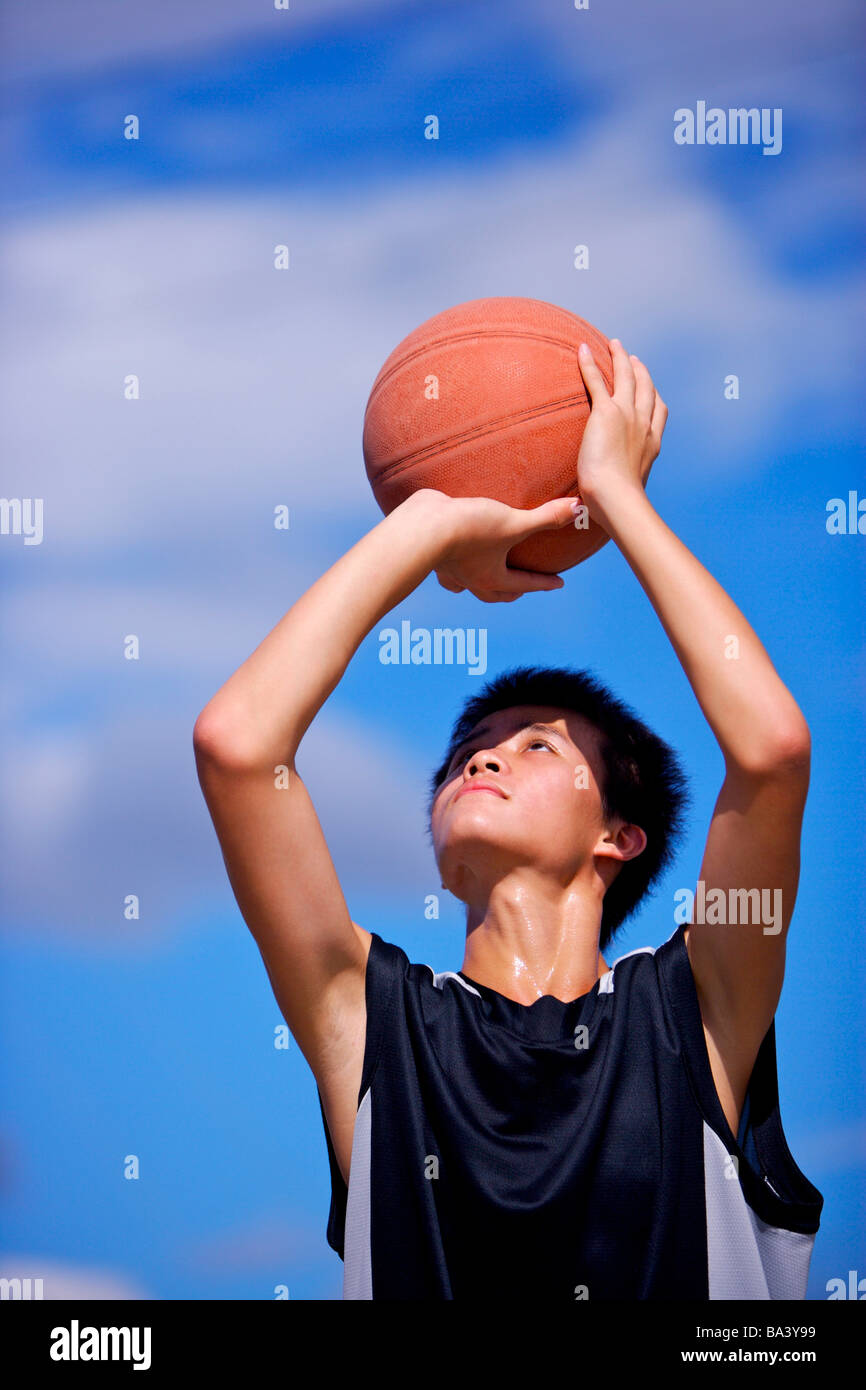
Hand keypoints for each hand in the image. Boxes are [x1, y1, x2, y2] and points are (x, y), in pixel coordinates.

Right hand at [422, 491, 577, 602]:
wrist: (424, 525)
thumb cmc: (470, 529)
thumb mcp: (512, 522)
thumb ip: (545, 517)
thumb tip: (578, 508)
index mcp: (492, 579)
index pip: (525, 583)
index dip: (544, 582)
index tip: (559, 584)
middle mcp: (471, 580)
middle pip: (496, 594)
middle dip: (512, 592)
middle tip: (523, 587)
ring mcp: (450, 570)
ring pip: (466, 586)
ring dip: (479, 584)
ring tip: (485, 574)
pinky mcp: (435, 554)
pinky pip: (446, 566)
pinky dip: (453, 565)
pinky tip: (453, 554)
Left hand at [574, 338, 667, 519]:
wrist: (617, 498)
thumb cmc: (619, 506)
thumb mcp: (626, 495)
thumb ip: (619, 492)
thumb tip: (596, 511)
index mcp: (652, 443)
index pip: (658, 412)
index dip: (654, 396)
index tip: (650, 387)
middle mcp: (644, 424)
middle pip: (646, 387)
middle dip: (641, 370)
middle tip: (633, 358)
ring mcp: (628, 415)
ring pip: (626, 376)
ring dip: (620, 358)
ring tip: (614, 344)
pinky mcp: (606, 412)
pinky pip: (597, 380)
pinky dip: (590, 363)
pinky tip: (582, 349)